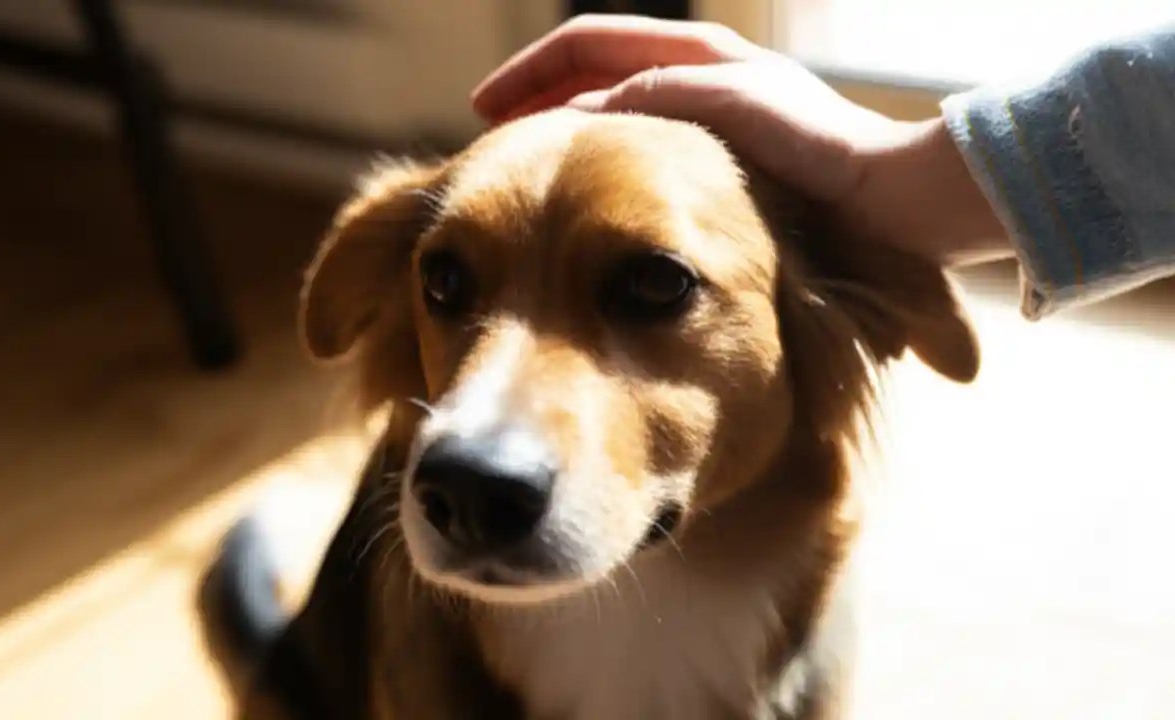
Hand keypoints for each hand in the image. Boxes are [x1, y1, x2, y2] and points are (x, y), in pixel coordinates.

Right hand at [471, 15, 1008, 264]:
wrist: (888, 199)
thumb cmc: (820, 148)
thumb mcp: (730, 107)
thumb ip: (657, 97)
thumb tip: (582, 112)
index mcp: (696, 53)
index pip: (586, 43)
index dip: (530, 72)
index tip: (485, 109)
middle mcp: (697, 76)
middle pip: (592, 73)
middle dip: (538, 98)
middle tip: (495, 139)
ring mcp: (707, 116)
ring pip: (613, 112)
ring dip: (566, 131)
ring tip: (531, 170)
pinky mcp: (721, 157)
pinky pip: (641, 148)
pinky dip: (604, 162)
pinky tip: (591, 200)